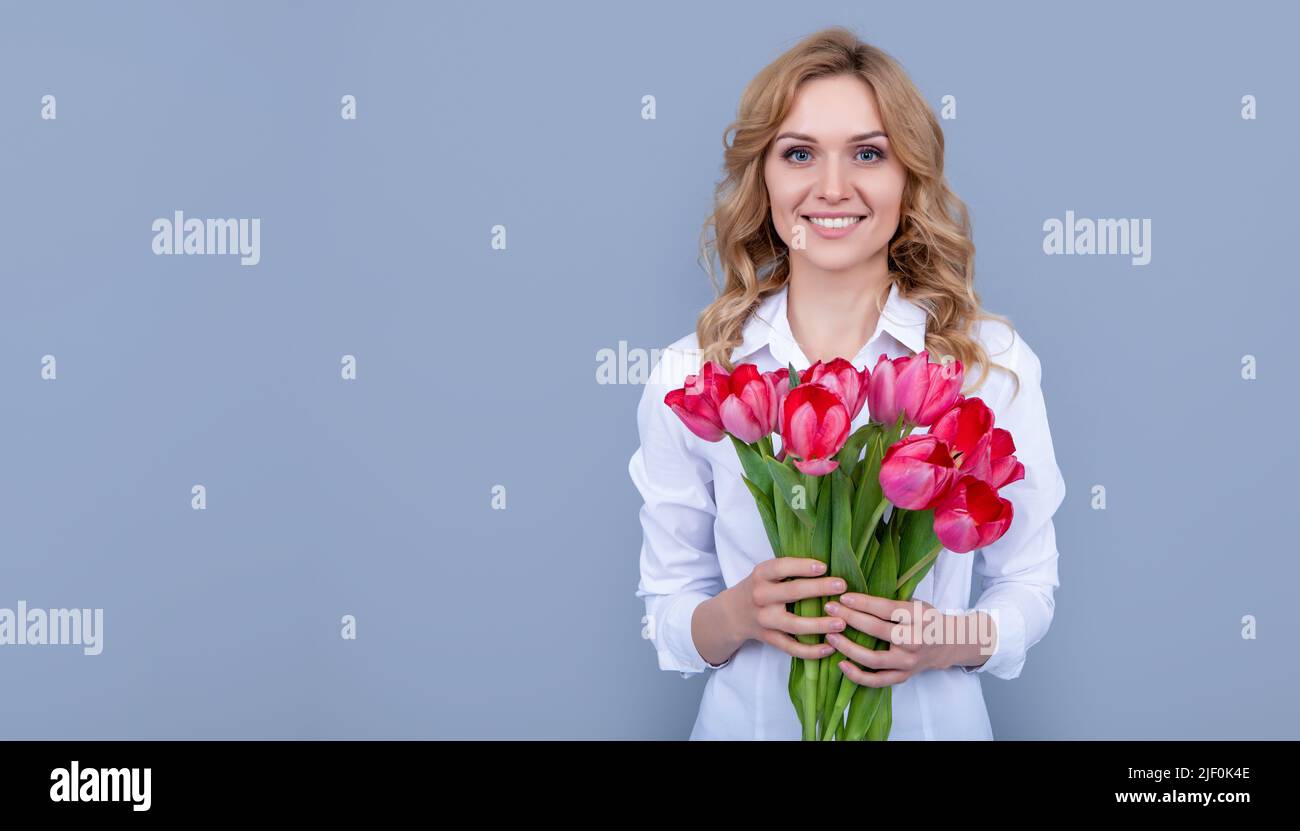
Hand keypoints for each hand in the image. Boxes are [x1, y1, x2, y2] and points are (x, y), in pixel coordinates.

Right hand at [727, 557, 847, 660]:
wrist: (732, 614)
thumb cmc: (758, 588)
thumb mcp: (765, 573)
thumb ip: (788, 570)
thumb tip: (827, 567)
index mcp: (761, 575)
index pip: (781, 568)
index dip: (802, 566)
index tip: (824, 566)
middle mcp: (761, 597)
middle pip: (792, 593)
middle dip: (819, 589)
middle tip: (842, 586)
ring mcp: (765, 620)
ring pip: (795, 625)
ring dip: (820, 624)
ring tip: (842, 622)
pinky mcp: (769, 639)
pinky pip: (792, 648)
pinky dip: (811, 651)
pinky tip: (830, 647)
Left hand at [823, 594, 988, 686]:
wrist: (946, 644)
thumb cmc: (925, 619)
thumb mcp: (916, 604)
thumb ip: (892, 603)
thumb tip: (854, 596)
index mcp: (918, 618)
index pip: (886, 609)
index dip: (862, 603)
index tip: (842, 597)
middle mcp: (914, 641)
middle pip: (876, 630)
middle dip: (849, 618)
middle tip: (829, 609)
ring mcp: (908, 662)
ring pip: (873, 659)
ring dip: (848, 647)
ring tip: (830, 636)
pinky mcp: (902, 677)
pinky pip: (877, 680)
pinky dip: (857, 676)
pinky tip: (841, 664)